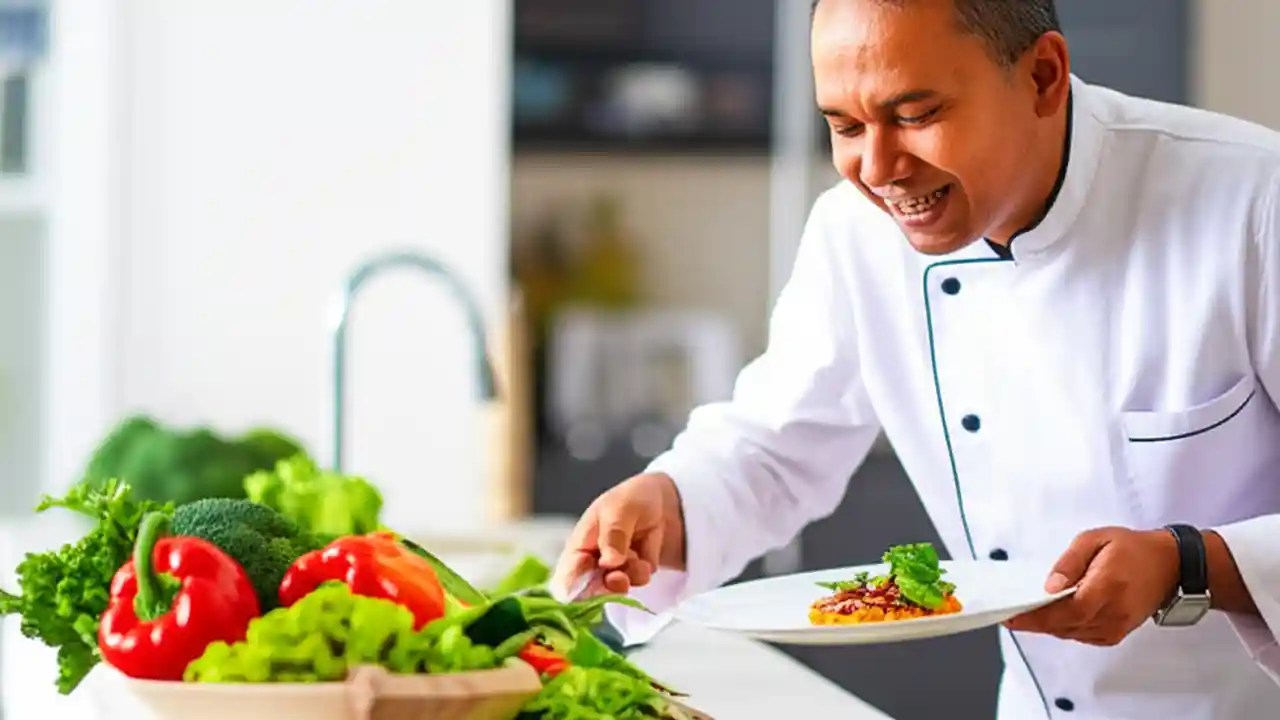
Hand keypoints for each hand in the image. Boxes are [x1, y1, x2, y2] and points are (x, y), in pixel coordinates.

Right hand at [552, 473, 686, 597]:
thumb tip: (609, 562)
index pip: (565, 578)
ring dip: (630, 574)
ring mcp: (613, 572)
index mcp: (577, 548)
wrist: (658, 501)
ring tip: (636, 554)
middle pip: (589, 592)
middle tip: (620, 578)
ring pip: (617, 588)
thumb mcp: (618, 510)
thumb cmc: (627, 501)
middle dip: (606, 588)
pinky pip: (639, 582)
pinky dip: (645, 569)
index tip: (586, 593)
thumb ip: (612, 535)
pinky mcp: (634, 575)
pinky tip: (646, 553)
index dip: (571, 590)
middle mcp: (591, 565)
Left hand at [1003, 526, 1179, 645]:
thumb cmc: (1132, 549)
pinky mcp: (1117, 633)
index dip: (1037, 617)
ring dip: (1048, 625)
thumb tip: (1049, 586)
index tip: (1011, 616)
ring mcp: (1117, 627)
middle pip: (1065, 626)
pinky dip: (1064, 628)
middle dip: (1034, 622)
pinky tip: (1052, 616)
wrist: (1170, 565)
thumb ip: (1070, 562)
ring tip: (1026, 614)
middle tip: (1010, 614)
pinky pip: (1082, 635)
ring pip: (1071, 633)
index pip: (1067, 611)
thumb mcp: (1095, 539)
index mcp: (1108, 587)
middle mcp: (1113, 613)